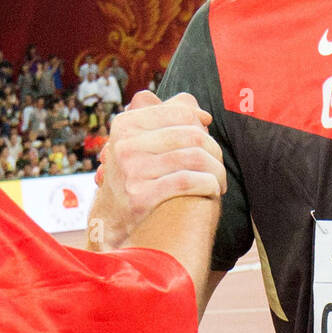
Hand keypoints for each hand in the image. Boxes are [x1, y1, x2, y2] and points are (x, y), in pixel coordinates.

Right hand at [86, 90, 225, 251]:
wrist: (112, 220)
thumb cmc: (137, 175)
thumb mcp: (140, 141)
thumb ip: (167, 119)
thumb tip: (202, 115)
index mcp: (126, 124)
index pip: (180, 112)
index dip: (201, 125)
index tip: (208, 140)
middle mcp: (125, 144)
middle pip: (191, 135)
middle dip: (213, 151)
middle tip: (218, 165)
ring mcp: (131, 170)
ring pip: (193, 158)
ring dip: (216, 170)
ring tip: (219, 180)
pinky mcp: (140, 195)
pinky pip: (187, 182)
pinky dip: (208, 184)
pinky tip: (212, 190)